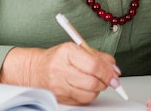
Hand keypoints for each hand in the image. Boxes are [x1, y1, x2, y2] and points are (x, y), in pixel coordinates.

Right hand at [0, 43, 120, 104]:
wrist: (36, 69)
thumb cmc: (58, 58)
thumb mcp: (77, 48)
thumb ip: (98, 57)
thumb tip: (114, 69)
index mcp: (67, 53)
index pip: (93, 65)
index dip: (108, 72)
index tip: (115, 75)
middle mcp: (61, 70)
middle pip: (92, 82)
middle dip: (105, 82)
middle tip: (107, 79)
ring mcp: (59, 86)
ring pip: (89, 94)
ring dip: (97, 89)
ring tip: (94, 81)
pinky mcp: (60, 98)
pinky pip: (83, 101)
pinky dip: (88, 95)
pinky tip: (85, 87)